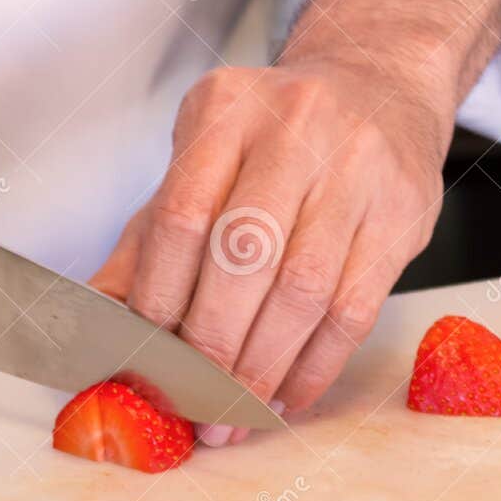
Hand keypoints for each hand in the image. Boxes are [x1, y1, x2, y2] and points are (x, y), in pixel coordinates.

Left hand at [91, 0, 500, 443]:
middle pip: (245, 256)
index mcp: (225, 110)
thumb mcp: (198, 165)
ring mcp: (358, 168)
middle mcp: (296, 127)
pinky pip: (354, 309)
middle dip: (214, 345)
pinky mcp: (403, 214)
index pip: (182, 217)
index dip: (162, 297)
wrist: (378, 87)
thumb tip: (97, 318)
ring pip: (304, 291)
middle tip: (195, 402)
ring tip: (237, 414)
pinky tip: (288, 394)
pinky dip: (316, 366)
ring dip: (265, 367)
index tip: (147, 354)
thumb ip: (146, 240)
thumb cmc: (272, 142)